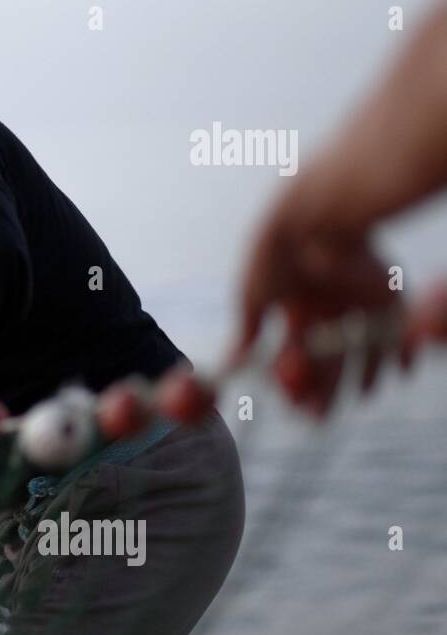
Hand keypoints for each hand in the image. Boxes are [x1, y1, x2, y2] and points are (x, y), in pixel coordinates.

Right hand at [234, 186, 403, 415]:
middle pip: (330, 357)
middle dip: (327, 388)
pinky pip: (397, 327)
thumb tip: (232, 366)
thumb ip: (247, 334)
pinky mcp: (386, 291)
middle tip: (323, 415)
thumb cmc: (275, 255)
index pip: (295, 352)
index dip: (294, 380)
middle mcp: (327, 307)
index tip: (293, 406)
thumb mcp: (252, 297)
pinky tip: (401, 372)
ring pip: (363, 348)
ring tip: (365, 396)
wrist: (310, 218)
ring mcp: (357, 300)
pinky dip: (402, 349)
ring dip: (366, 375)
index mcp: (295, 306)